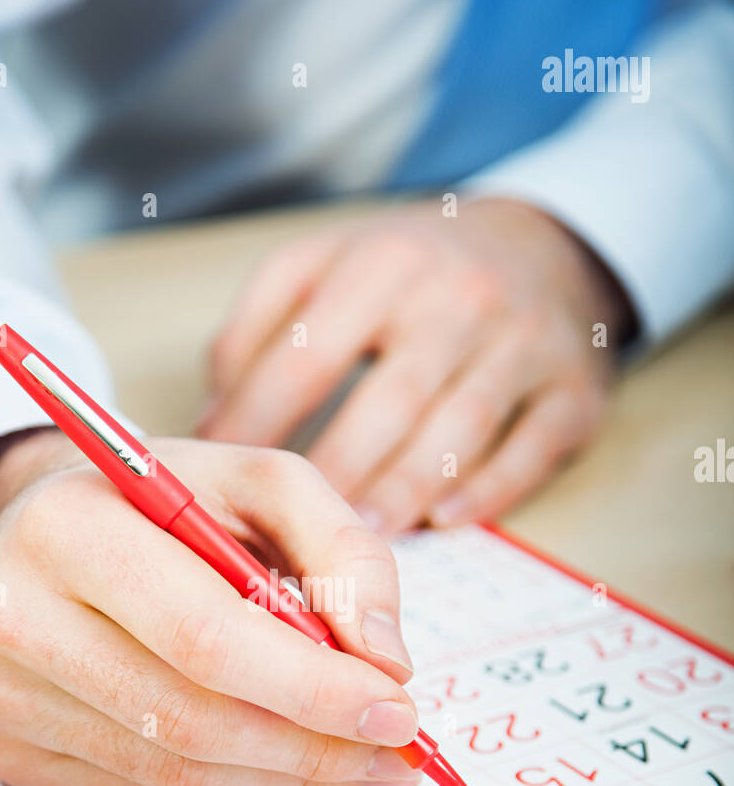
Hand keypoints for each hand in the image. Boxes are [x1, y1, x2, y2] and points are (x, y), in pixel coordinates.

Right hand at [0, 433, 422, 785]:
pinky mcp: (10, 751)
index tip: (397, 709)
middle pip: (189, 718)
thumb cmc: (167, 506)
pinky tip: (281, 771)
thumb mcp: (264, 485)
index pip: (205, 635)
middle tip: (392, 754)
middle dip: (312, 747)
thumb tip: (386, 658)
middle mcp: (12, 615)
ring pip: (170, 771)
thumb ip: (344, 551)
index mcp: (69, 526)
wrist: (53, 530)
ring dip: (283, 780)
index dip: (312, 687)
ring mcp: (1, 695)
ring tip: (358, 765)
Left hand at [200, 197, 631, 531]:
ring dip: (405, 491)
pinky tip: (444, 521)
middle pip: (388, 400)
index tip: (225, 473)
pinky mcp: (574, 391)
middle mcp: (459, 298)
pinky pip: (530, 450)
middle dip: (338, 470)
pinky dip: (487, 491)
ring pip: (459, 429)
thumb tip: (210, 421)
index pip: (309, 354)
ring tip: (359, 538)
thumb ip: (257, 330)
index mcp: (383, 265)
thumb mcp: (324, 266)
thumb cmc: (410, 274)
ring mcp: (525, 344)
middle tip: (296, 526)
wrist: (544, 247)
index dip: (259, 421)